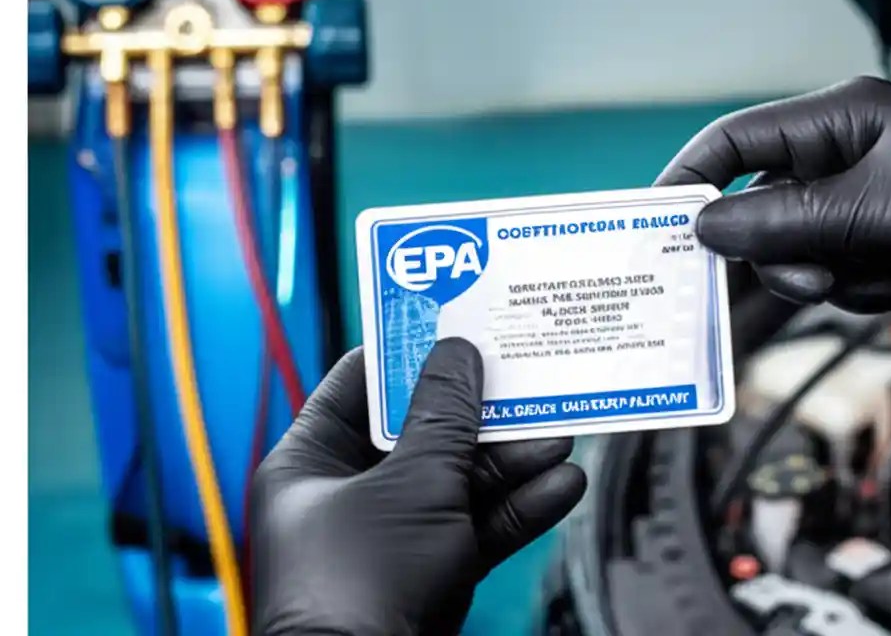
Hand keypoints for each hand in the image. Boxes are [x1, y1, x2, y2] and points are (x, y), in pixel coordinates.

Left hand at [251, 339, 586, 635]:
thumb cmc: (357, 587)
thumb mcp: (411, 482)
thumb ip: (444, 415)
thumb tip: (458, 355)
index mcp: (311, 461)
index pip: (361, 383)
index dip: (409, 351)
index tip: (456, 321)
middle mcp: (350, 493)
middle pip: (423, 429)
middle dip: (482, 410)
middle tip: (526, 376)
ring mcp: (394, 534)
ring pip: (461, 479)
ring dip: (513, 459)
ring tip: (560, 434)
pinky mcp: (432, 571)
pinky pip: (480, 526)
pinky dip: (520, 508)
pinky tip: (561, 487)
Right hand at [657, 77, 890, 313]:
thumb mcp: (881, 215)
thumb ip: (784, 223)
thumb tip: (703, 228)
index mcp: (838, 123)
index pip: (734, 144)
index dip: (689, 182)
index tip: (655, 227)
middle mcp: (844, 158)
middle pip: (762, 212)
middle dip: (785, 254)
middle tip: (821, 274)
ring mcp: (866, 202)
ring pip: (800, 253)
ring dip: (834, 277)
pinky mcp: (889, 240)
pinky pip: (841, 274)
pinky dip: (866, 288)